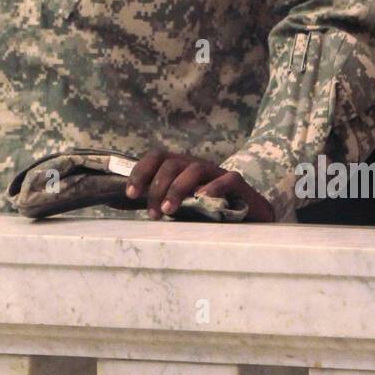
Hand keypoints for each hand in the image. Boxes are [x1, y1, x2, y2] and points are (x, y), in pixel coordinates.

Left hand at [125, 149, 274, 222]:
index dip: (141, 172)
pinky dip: (214, 187)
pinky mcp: (238, 183)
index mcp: (180, 168)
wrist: (249, 216)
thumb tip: (125, 205)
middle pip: (172, 164)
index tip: (130, 194)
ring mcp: (218, 172)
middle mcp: (196, 165)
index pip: (156, 158)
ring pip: (195, 169)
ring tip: (169, 211)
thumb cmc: (209, 212)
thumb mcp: (180, 207)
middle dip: (157, 187)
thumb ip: (160, 203)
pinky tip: (203, 198)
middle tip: (153, 213)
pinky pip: (227, 179)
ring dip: (178, 189)